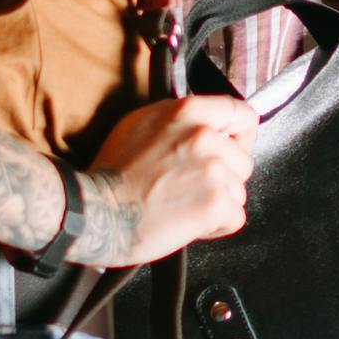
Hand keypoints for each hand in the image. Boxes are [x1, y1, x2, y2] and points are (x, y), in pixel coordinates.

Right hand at [80, 91, 256, 259]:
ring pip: (238, 191)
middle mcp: (204, 137)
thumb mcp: (141, 123)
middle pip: (242, 161)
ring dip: (217, 203)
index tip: (235, 146)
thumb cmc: (112, 173)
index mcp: (188, 112)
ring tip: (184, 205)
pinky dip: (217, 226)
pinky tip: (190, 223)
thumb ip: (180, 120)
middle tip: (191, 187)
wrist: (96, 210)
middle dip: (223, 178)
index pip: (241, 114)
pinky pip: (235, 218)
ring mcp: (213, 171)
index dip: (240, 135)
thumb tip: (206, 124)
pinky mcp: (215, 204)